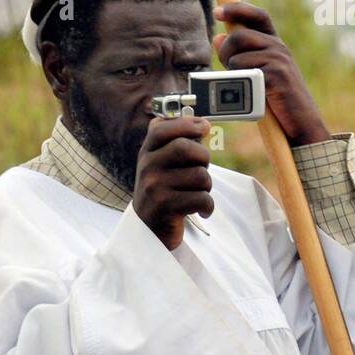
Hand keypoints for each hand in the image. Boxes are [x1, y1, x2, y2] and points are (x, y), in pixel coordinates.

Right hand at [133, 114, 213, 249]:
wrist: (148, 231)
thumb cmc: (163, 192)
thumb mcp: (161, 165)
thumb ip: (176, 144)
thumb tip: (203, 124)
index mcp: (147, 153)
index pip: (162, 128)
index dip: (186, 124)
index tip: (205, 126)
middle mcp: (147, 167)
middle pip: (185, 148)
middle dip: (203, 157)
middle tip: (202, 169)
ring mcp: (154, 187)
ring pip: (199, 175)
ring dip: (207, 187)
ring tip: (197, 194)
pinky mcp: (165, 207)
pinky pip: (201, 198)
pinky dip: (207, 206)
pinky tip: (200, 210)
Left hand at [213, 1, 329, 146]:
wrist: (301, 122)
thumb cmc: (278, 100)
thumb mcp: (260, 72)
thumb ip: (240, 54)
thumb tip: (218, 37)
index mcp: (275, 44)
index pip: (257, 15)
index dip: (237, 9)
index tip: (218, 12)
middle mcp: (278, 47)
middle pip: (240, 35)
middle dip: (226, 51)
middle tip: (228, 68)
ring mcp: (278, 60)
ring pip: (238, 56)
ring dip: (233, 72)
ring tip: (244, 87)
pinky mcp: (275, 75)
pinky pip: (244, 72)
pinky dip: (240, 84)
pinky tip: (251, 94)